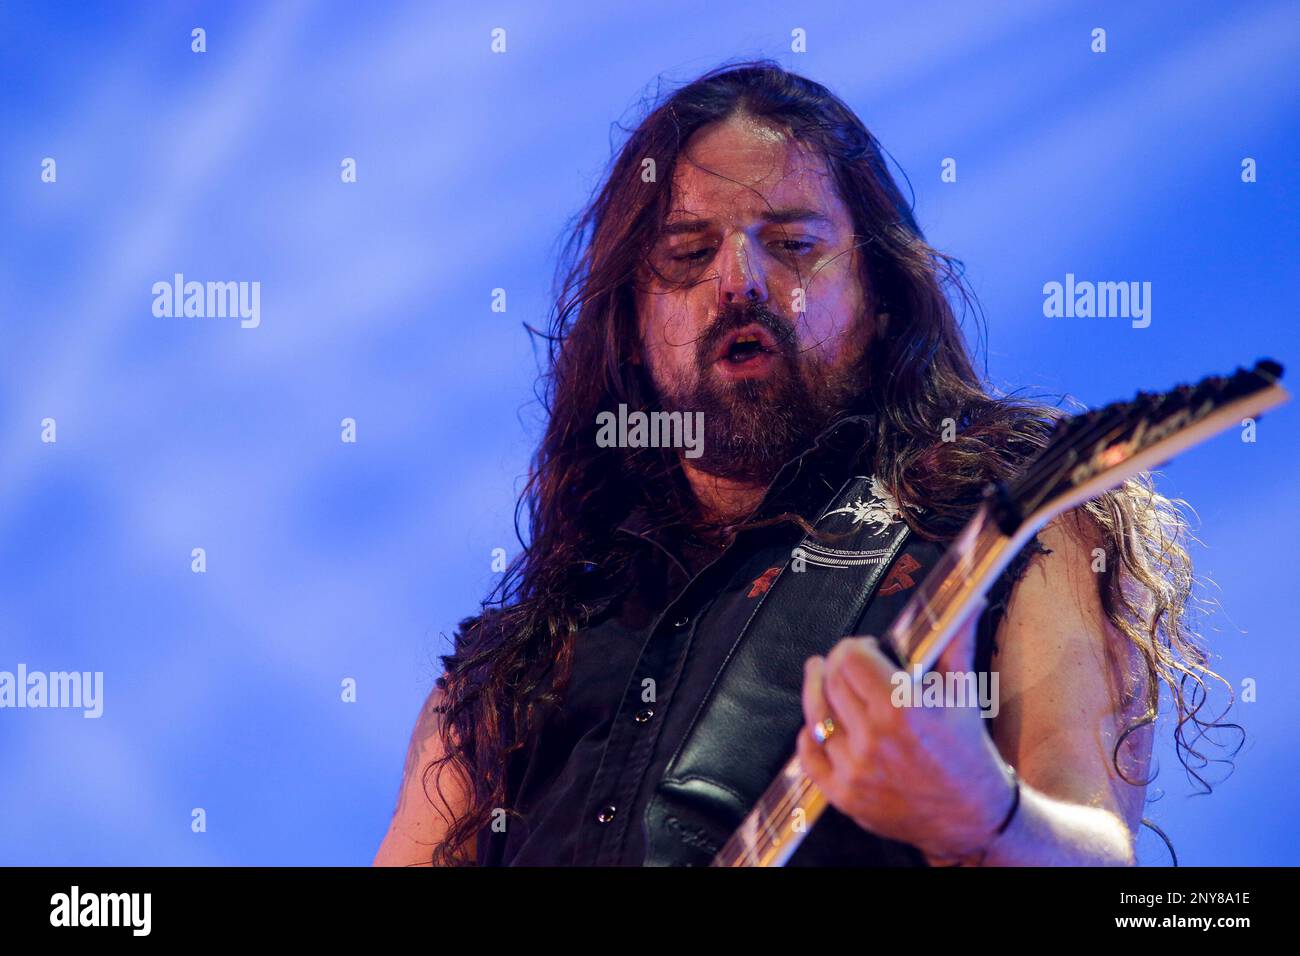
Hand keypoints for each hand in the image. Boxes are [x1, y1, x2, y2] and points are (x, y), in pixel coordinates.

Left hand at [796, 609, 1016, 862]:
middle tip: (843, 662)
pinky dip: (809, 735)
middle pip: (830, 682)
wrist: (974, 817)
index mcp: (902, 707)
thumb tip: (962, 604)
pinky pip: (808, 755)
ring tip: (819, 678)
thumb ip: (954, 643)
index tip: (863, 647)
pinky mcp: (845, 795)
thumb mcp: (964, 692)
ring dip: (815, 692)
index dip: (852, 646)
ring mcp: (856, 769)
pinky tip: (819, 723)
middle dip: (834, 664)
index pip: (850, 658)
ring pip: (814, 715)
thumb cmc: (967, 749)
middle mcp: (874, 738)